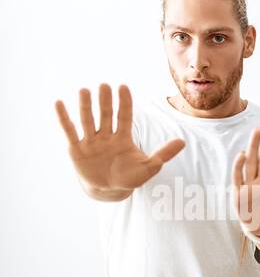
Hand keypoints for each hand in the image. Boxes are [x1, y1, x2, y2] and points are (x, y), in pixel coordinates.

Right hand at [56, 84, 184, 196]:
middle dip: (105, 101)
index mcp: (123, 138)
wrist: (109, 190)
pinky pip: (69, 131)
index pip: (124, 117)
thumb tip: (183, 142)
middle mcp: (106, 136)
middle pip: (105, 115)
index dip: (124, 103)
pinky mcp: (77, 149)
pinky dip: (64, 118)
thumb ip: (164, 154)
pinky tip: (60, 103)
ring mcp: (91, 141)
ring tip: (85, 90)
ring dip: (86, 106)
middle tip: (104, 85)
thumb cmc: (129, 178)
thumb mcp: (150, 167)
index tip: (123, 87)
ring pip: (88, 120)